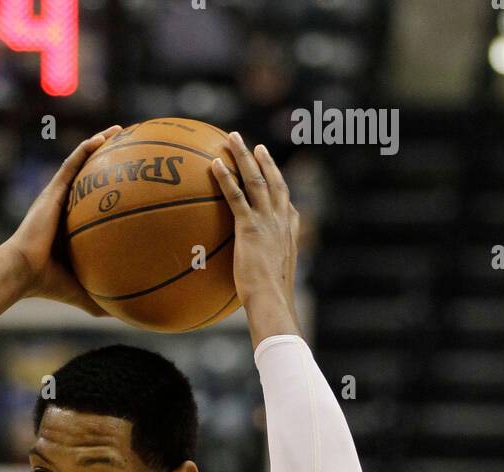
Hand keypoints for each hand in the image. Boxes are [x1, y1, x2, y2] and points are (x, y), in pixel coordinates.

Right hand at [0, 127, 121, 315]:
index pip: (95, 206)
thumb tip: (131, 316)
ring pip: (82, 163)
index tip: (135, 185)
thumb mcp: (84, 294)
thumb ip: (105, 300)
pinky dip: (88, 148)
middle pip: (91, 178)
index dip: (113, 192)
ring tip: (120, 131)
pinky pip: (72, 163)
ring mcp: (58, 197)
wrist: (22, 272)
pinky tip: (105, 136)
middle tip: (133, 150)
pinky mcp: (52, 191)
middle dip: (110, 162)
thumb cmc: (48, 285)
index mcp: (73, 228)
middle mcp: (66, 208)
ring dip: (101, 145)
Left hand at [212, 133, 301, 344]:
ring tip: (233, 138)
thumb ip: (263, 274)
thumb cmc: (271, 300)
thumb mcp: (271, 283)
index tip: (273, 173)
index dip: (279, 186)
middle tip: (256, 146)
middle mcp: (281, 221)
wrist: (272, 300)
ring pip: (256, 180)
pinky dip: (226, 178)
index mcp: (289, 232)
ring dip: (244, 156)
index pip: (286, 203)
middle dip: (264, 161)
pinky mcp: (250, 227)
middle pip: (274, 182)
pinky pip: (236, 196)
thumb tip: (252, 288)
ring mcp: (267, 221)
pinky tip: (215, 164)